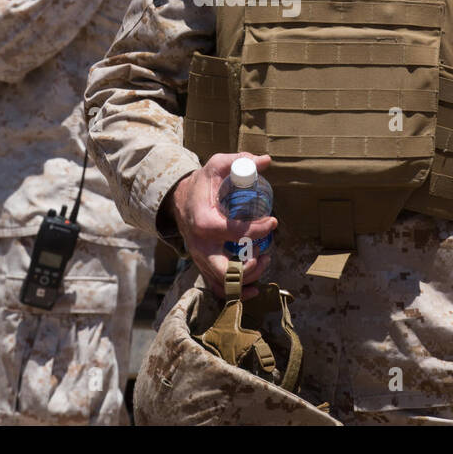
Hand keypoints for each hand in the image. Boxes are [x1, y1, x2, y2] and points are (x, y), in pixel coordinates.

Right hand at [169, 152, 275, 299]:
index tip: (272, 221)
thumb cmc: (202, 183)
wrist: (180, 200)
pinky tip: (254, 289)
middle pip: (225, 269)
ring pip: (223, 282)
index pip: (233, 232)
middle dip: (250, 267)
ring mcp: (200, 259)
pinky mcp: (203, 265)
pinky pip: (217, 287)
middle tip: (266, 253)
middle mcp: (199, 246)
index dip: (257, 231)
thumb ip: (240, 161)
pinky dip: (235, 292)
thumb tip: (266, 161)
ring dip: (247, 279)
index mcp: (203, 222)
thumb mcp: (217, 165)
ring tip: (264, 261)